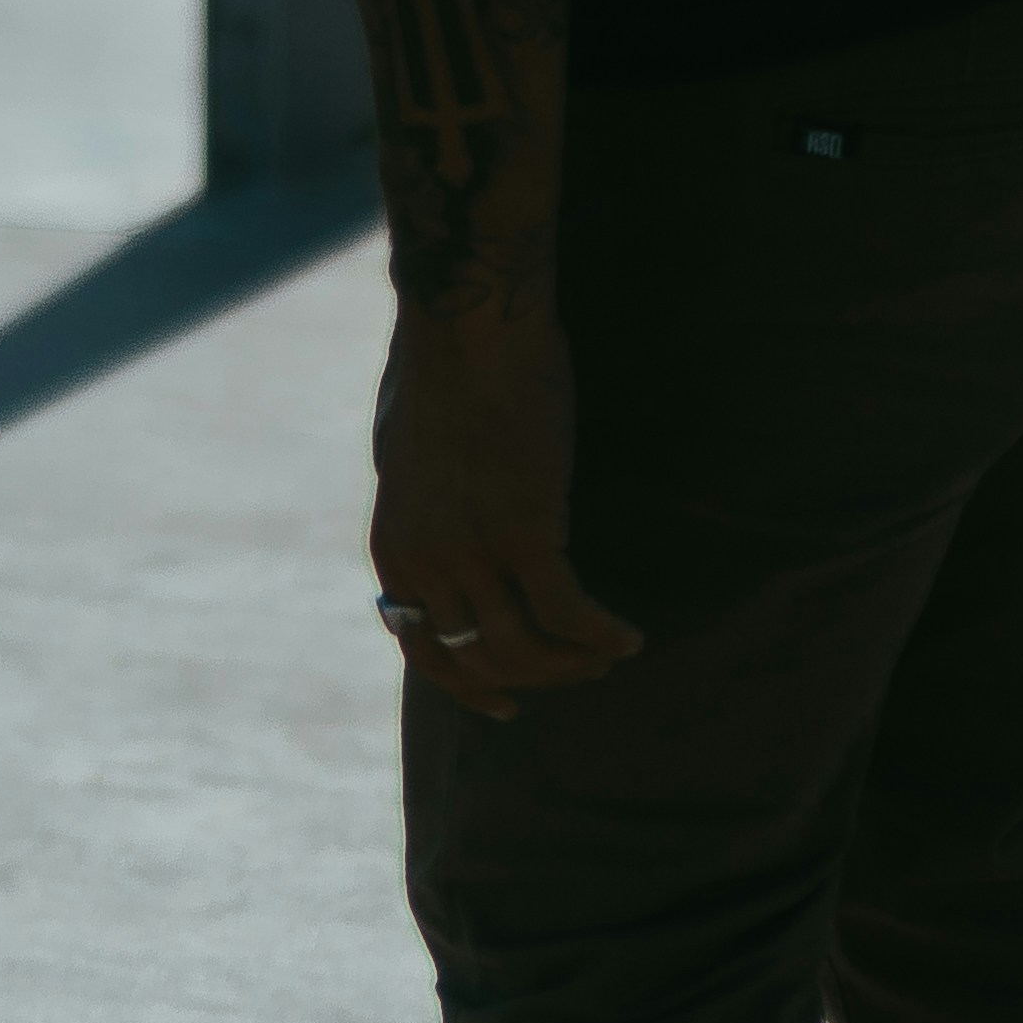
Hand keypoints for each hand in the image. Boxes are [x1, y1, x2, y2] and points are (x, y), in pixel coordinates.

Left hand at [370, 294, 639, 716]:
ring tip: (607, 657)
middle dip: (533, 677)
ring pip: (524, 648)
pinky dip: (601, 634)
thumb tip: (432, 516)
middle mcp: (425, 564)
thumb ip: (418, 502)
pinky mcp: (524, 531)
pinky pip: (568, 612)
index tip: (503, 702)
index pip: (424, 648)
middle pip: (479, 658)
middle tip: (578, 672)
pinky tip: (628, 637)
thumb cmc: (443, 365)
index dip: (467, 684)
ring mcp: (472, 553)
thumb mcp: (404, 451)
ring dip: (572, 663)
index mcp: (394, 550)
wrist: (468, 320)